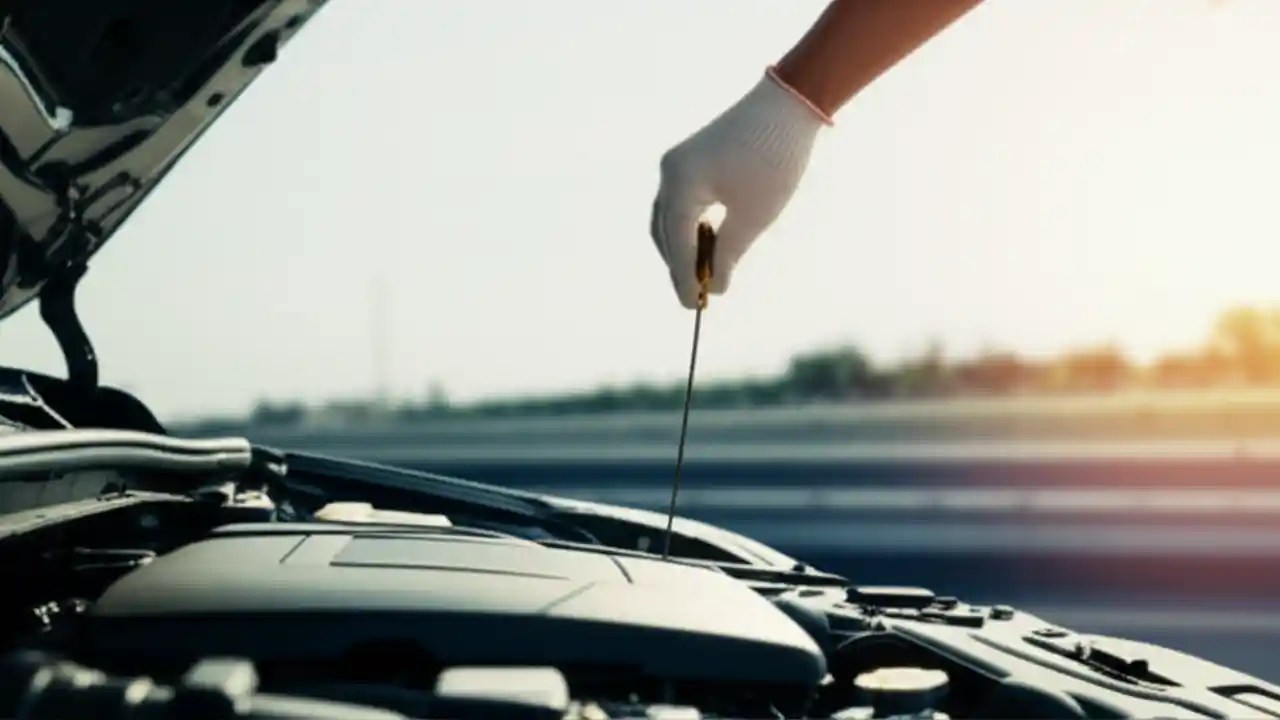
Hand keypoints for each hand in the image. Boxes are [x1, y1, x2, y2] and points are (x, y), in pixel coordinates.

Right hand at [650, 71, 827, 308]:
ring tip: (704, 272)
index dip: (685, 279)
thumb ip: (729, 254)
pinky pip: (679, 202)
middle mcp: (670, 173)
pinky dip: (688, 227)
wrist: (789, 104)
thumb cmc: (774, 159)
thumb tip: (716, 286)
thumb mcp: (754, 216)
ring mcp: (677, 164)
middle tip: (697, 295)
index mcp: (680, 185)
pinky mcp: (689, 159)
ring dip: (682, 247)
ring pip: (668, 219)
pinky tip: (708, 242)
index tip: (695, 308)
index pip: (676, 245)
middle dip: (679, 265)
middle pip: (664, 233)